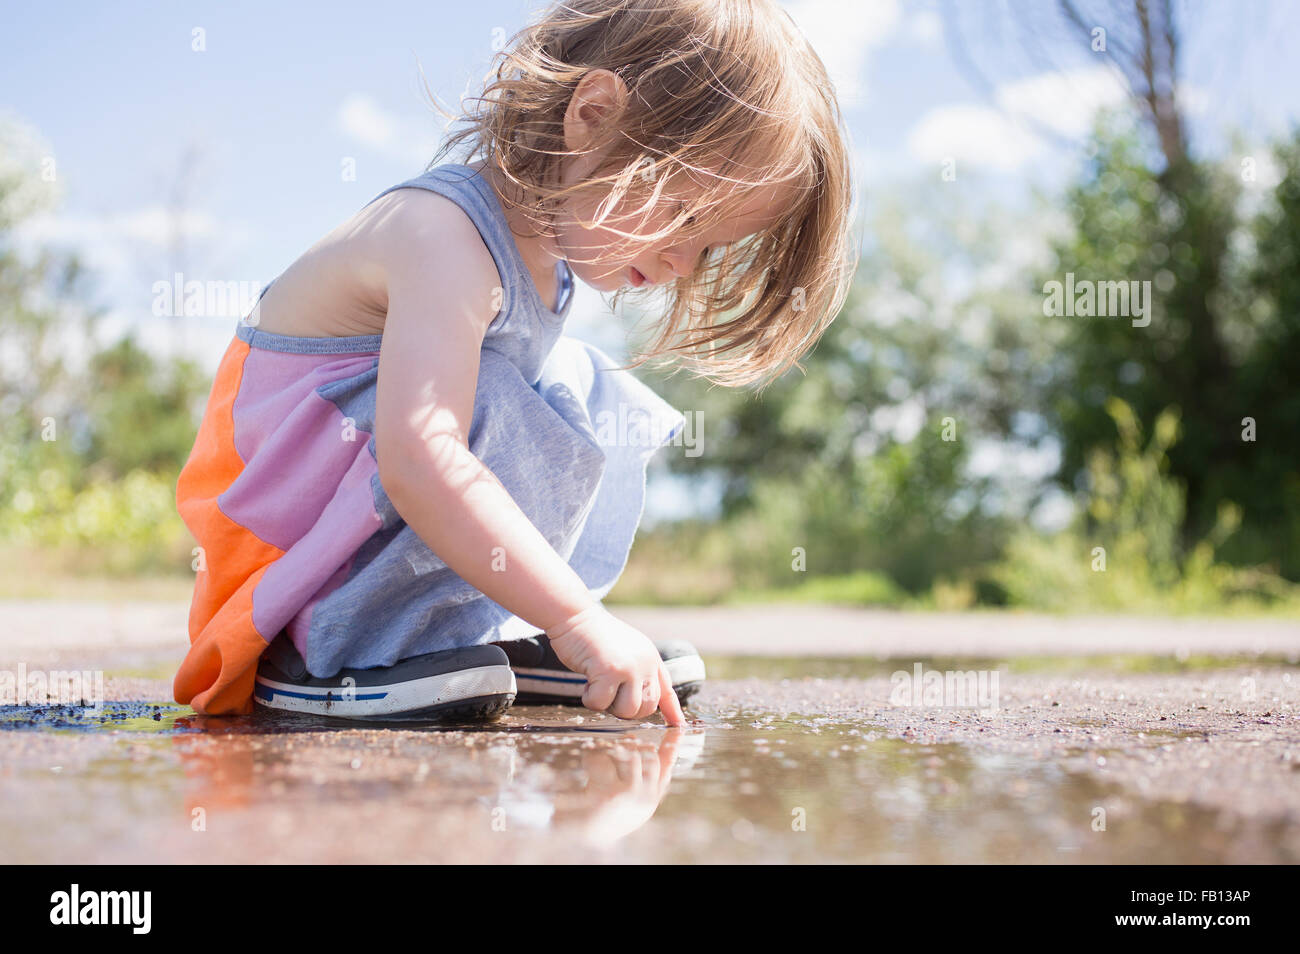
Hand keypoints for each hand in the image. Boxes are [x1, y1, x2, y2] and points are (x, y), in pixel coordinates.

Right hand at [546, 604, 686, 725]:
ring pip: (627, 711)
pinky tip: (587, 680)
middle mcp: (645, 663)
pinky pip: (600, 704)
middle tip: (608, 693)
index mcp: (650, 658)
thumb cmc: (593, 635)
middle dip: (625, 709)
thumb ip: (636, 670)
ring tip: (597, 685)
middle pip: (646, 707)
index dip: (672, 710)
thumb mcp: (624, 650)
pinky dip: (589, 698)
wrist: (575, 615)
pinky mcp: (610, 671)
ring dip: (608, 705)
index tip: (678, 725)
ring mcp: (629, 667)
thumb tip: (640, 700)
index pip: (666, 689)